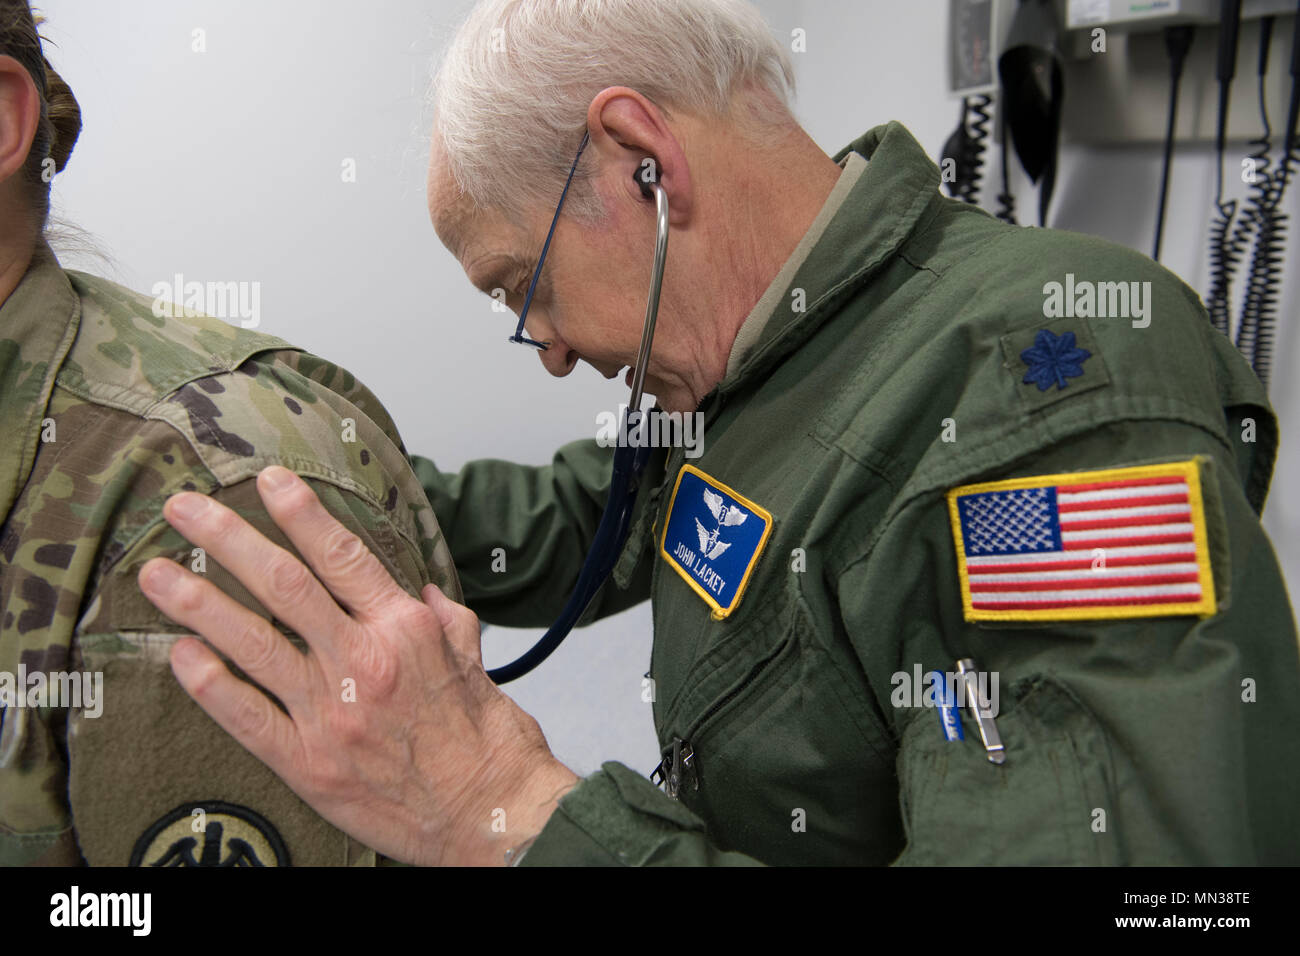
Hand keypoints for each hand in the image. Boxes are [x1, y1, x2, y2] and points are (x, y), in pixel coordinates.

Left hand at [137, 466, 577, 865]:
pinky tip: (179, 654)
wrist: (489, 814)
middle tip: (184, 509)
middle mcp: (362, 662)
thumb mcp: (475, 662)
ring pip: (251, 642)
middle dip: (227, 538)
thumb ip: (446, 621)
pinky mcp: (307, 762)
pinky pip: (245, 715)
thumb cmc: (487, 741)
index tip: (267, 481)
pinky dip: (208, 683)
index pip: (342, 555)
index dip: (300, 513)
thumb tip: (424, 595)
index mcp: (405, 630)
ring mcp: (329, 713)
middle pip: (282, 584)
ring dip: (197, 602)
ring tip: (156, 575)